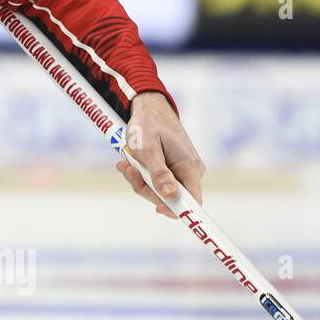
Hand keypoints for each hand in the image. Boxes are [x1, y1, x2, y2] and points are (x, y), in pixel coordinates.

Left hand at [115, 92, 205, 218]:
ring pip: (159, 190)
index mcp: (189, 167)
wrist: (149, 108)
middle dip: (145, 187)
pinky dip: (141, 175)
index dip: (178, 211)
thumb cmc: (147, 125)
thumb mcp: (147, 149)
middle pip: (169, 198)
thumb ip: (158, 173)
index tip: (157, 210)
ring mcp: (181, 171)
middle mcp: (190, 172)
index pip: (193, 202)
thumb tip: (170, 196)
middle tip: (129, 170)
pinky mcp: (172, 169)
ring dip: (139, 180)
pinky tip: (130, 164)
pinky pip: (156, 181)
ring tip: (126, 163)